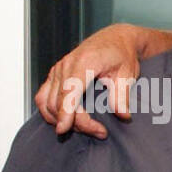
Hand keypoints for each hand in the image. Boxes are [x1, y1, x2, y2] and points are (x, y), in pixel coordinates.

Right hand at [34, 24, 142, 138]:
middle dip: (75, 122)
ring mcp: (58, 70)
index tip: (63, 130)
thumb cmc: (122, 54)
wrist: (115, 39)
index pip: (68, 91)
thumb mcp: (127, 74)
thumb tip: (123, 116)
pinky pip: (44, 97)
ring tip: (89, 127)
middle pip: (58, 101)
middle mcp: (66, 65)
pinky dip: (51, 111)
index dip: (65, 112)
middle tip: (101, 132)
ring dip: (62, 119)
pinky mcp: (55, 75)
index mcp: (84, 62)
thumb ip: (122, 95)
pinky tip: (67, 121)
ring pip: (47, 102)